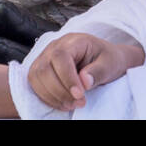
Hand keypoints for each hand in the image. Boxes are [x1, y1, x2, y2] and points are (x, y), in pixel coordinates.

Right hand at [27, 32, 143, 111]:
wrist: (104, 60)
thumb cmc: (107, 59)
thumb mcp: (110, 64)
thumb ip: (97, 71)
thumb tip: (84, 81)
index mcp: (73, 41)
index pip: (60, 56)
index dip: (67, 78)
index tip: (80, 94)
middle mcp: (54, 46)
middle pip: (44, 68)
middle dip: (59, 91)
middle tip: (79, 102)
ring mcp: (45, 57)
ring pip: (35, 77)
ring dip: (52, 96)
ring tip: (72, 104)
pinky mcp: (41, 70)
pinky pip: (35, 85)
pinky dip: (47, 98)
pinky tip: (63, 103)